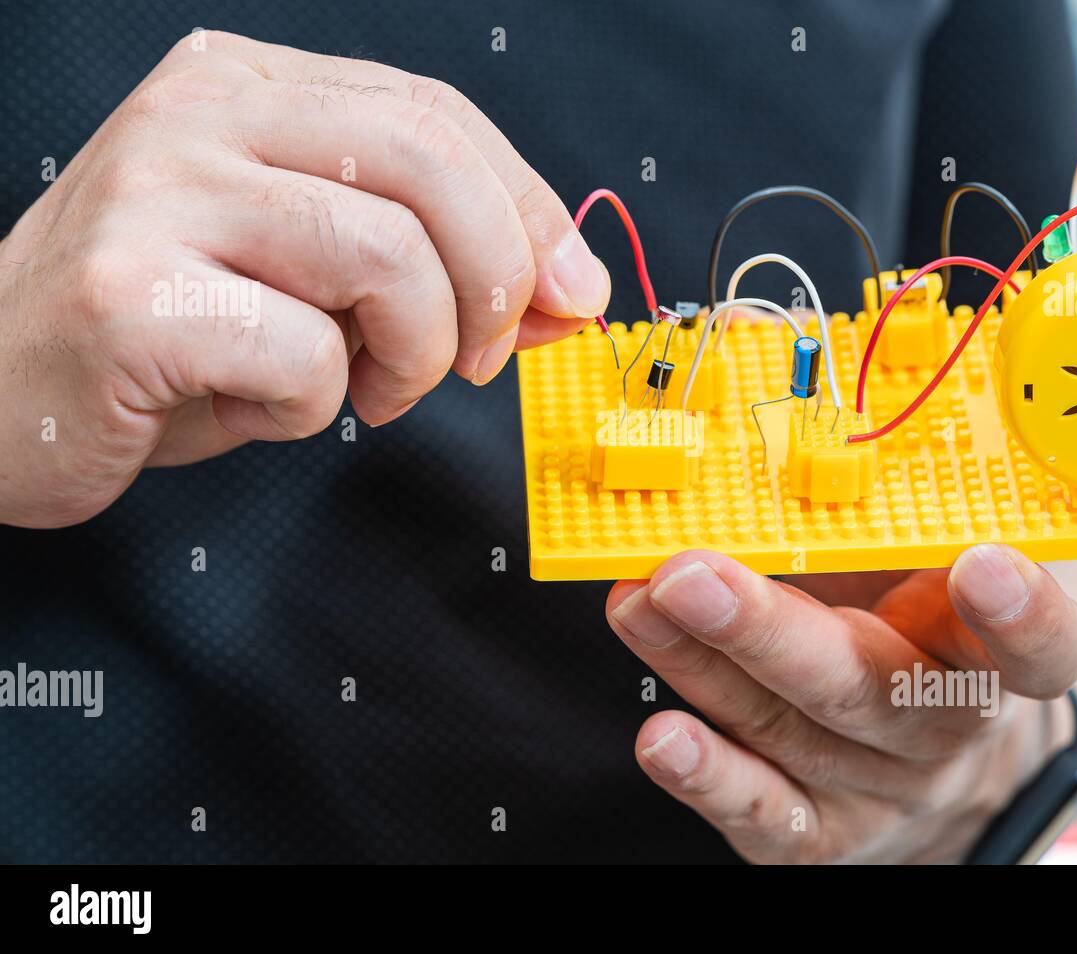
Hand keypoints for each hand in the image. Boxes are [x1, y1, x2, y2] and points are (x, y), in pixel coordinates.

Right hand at [0, 31, 607, 526]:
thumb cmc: (165, 334)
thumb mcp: (308, 273)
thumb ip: (424, 260)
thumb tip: (563, 290)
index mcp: (244, 87)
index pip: (435, 115)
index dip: (527, 208)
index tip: (572, 292)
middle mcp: (198, 116)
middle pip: (427, 161)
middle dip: (495, 276)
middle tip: (477, 357)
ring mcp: (157, 196)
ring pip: (386, 255)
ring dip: (412, 353)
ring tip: (369, 391)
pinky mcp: (129, 295)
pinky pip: (307, 355)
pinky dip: (318, 407)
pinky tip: (263, 405)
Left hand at [605, 543, 1076, 862]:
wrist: (941, 771)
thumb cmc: (916, 635)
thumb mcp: (918, 565)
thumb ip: (868, 508)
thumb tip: (758, 401)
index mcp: (992, 655)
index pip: (1040, 648)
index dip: (1021, 613)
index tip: (983, 564)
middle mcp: (946, 731)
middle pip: (871, 690)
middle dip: (768, 630)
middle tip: (691, 576)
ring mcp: (882, 790)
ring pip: (790, 732)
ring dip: (702, 669)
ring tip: (638, 607)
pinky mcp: (823, 836)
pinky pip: (767, 813)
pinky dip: (710, 777)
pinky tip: (662, 738)